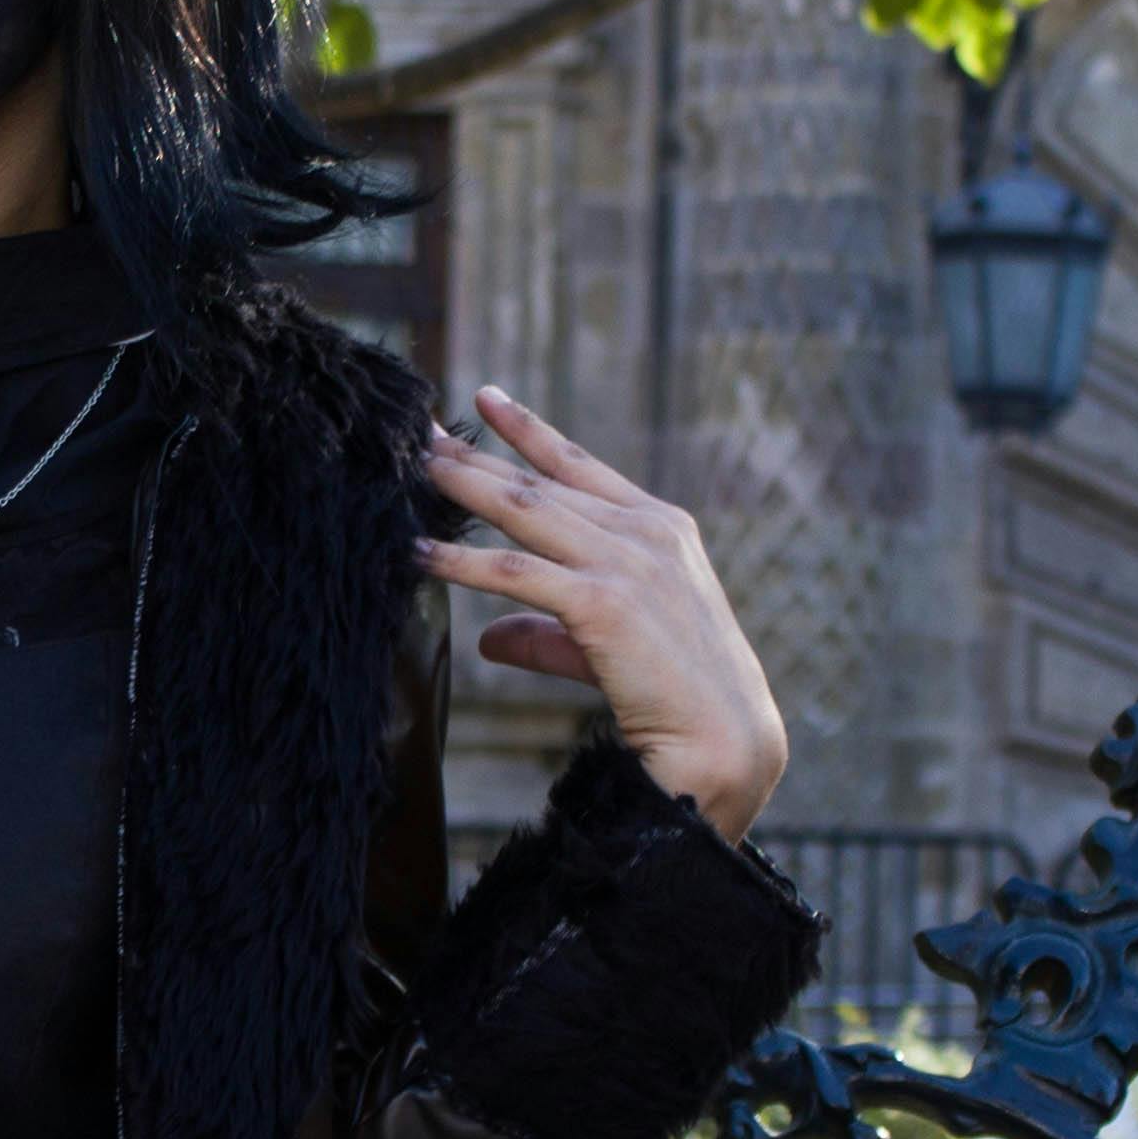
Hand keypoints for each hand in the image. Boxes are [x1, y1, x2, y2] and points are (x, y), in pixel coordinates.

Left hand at [419, 384, 788, 841]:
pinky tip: (421, 553)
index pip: (581, 467)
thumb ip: (547, 632)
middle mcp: (645, 532)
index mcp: (660, 527)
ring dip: (463, 487)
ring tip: (413, 470)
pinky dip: (462, 561)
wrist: (724, 738)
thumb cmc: (676, 695)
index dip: (530, 431)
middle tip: (420, 432)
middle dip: (476, 455)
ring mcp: (626, 562)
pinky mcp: (601, 603)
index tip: (487, 400)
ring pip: (524, 512)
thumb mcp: (609, 645)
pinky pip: (515, 572)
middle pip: (540, 482)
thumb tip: (489, 638)